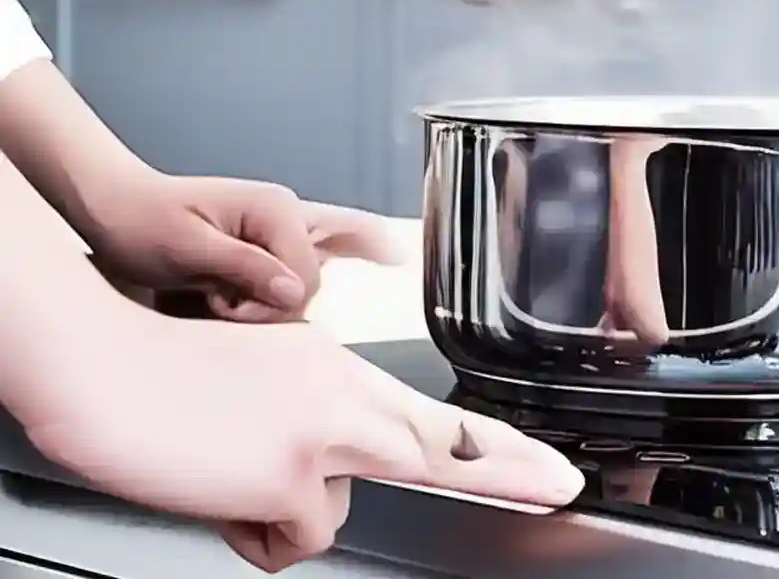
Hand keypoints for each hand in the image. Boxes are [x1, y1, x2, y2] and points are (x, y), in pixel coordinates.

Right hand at [13, 306, 584, 573]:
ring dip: (284, 510)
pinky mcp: (290, 473)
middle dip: (507, 473)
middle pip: (444, 448)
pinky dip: (253, 531)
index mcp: (336, 369)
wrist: (101, 361)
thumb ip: (313, 425)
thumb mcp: (262, 384)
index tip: (550, 469)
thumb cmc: (163, 372)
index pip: (434, 413)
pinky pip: (292, 538)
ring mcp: (323, 433)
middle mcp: (342, 393)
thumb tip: (324, 483)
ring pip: (336, 509)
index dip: (498, 448)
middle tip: (557, 486)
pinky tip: (219, 485)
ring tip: (228, 468)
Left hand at [83, 173, 405, 322]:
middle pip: (313, 283)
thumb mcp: (186, 248)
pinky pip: (293, 279)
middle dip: (270, 306)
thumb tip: (295, 293)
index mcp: (276, 208)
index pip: (306, 279)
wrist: (114, 205)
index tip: (219, 304)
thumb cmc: (141, 222)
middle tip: (220, 298)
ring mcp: (285, 229)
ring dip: (266, 303)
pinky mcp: (274, 245)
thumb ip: (244, 267)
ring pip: (306, 285)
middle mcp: (291, 213)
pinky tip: (231, 292)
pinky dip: (266, 297)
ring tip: (220, 291)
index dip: (268, 306)